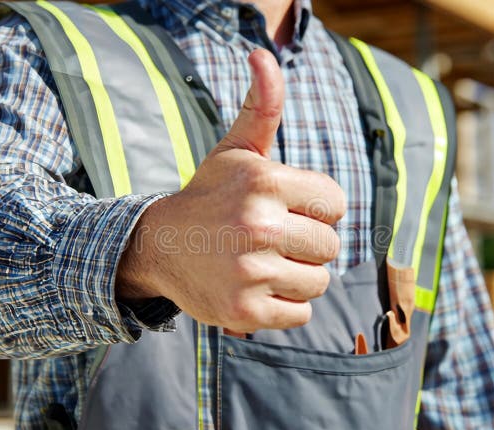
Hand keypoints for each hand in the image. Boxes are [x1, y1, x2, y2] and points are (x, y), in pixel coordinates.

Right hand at [118, 49, 345, 332]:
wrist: (158, 246)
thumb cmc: (210, 196)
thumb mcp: (236, 150)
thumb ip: (261, 106)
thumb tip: (263, 52)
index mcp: (264, 181)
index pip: (336, 204)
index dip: (314, 209)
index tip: (283, 209)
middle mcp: (258, 224)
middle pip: (330, 246)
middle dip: (305, 245)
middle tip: (267, 240)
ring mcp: (250, 271)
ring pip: (318, 282)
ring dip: (296, 277)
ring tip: (260, 264)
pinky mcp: (244, 311)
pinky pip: (300, 313)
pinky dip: (283, 306)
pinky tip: (254, 288)